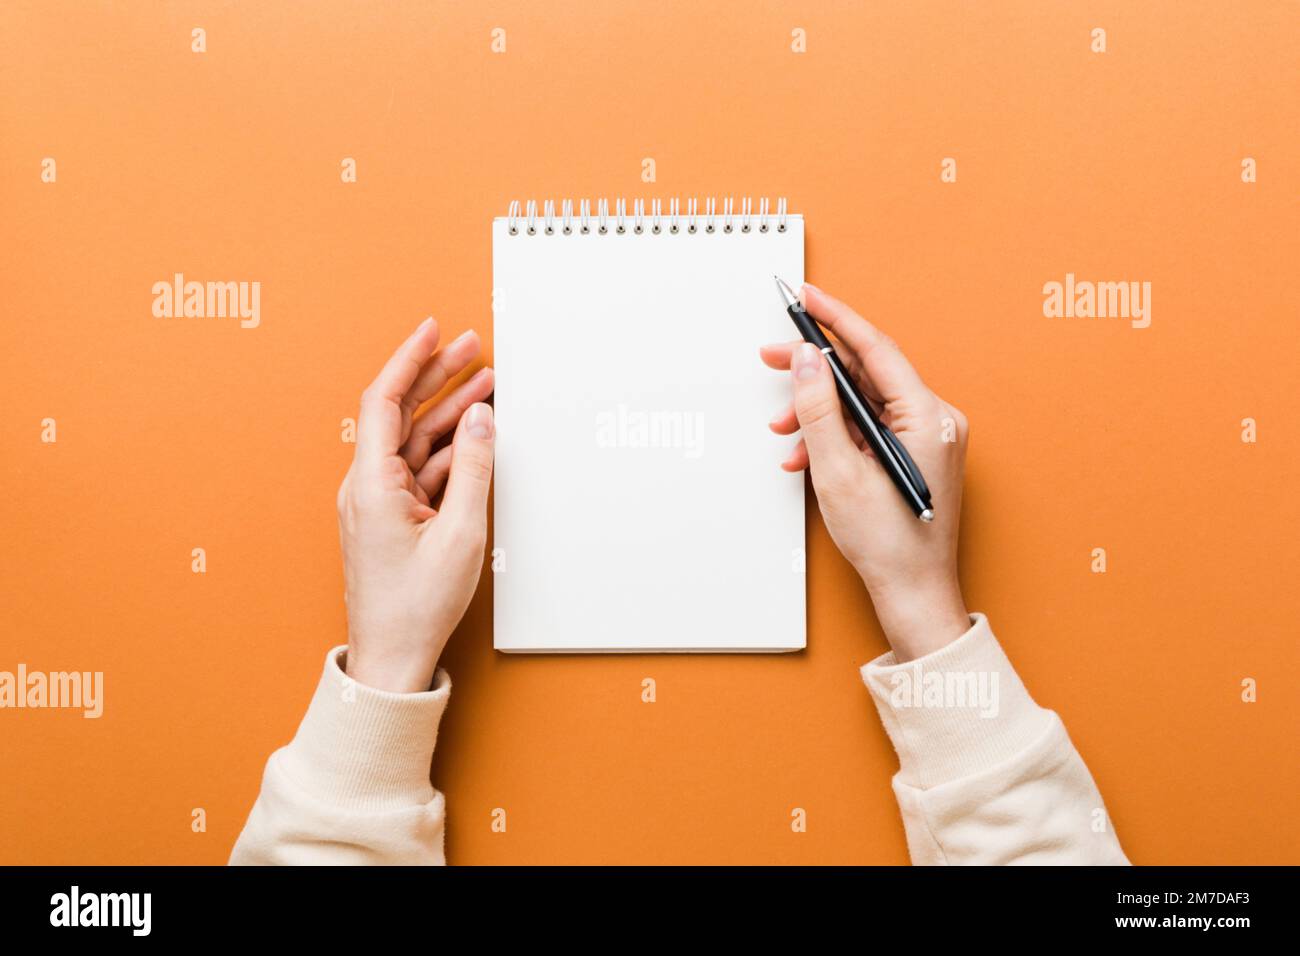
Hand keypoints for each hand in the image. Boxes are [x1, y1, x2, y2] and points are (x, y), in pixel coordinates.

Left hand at [337, 317, 495, 692]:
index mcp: (372, 485)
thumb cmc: (417, 606)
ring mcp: (378, 503)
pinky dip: (448, 448)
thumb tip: (480, 418)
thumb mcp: (461, 533)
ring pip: (413, 440)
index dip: (409, 359)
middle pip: (400, 414)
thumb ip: (473, 469)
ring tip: (485, 384)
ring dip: (448, 412)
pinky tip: (475, 435)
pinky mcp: (391, 519)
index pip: (384, 400)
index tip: (433, 330)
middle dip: (437, 377)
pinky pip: (419, 469)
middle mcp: (367, 487)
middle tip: (473, 348)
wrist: (392, 659)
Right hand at [761, 284, 969, 661]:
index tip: (807, 296)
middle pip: (867, 373)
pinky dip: (835, 434)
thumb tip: (808, 362)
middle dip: (815, 371)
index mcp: (928, 418)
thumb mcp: (839, 473)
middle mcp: (935, 420)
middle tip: (773, 358)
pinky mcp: (916, 453)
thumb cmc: (890, 544)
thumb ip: (819, 411)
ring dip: (819, 411)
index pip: (875, 348)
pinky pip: (869, 427)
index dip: (836, 318)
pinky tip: (806, 455)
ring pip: (863, 402)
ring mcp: (927, 438)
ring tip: (783, 430)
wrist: (914, 593)